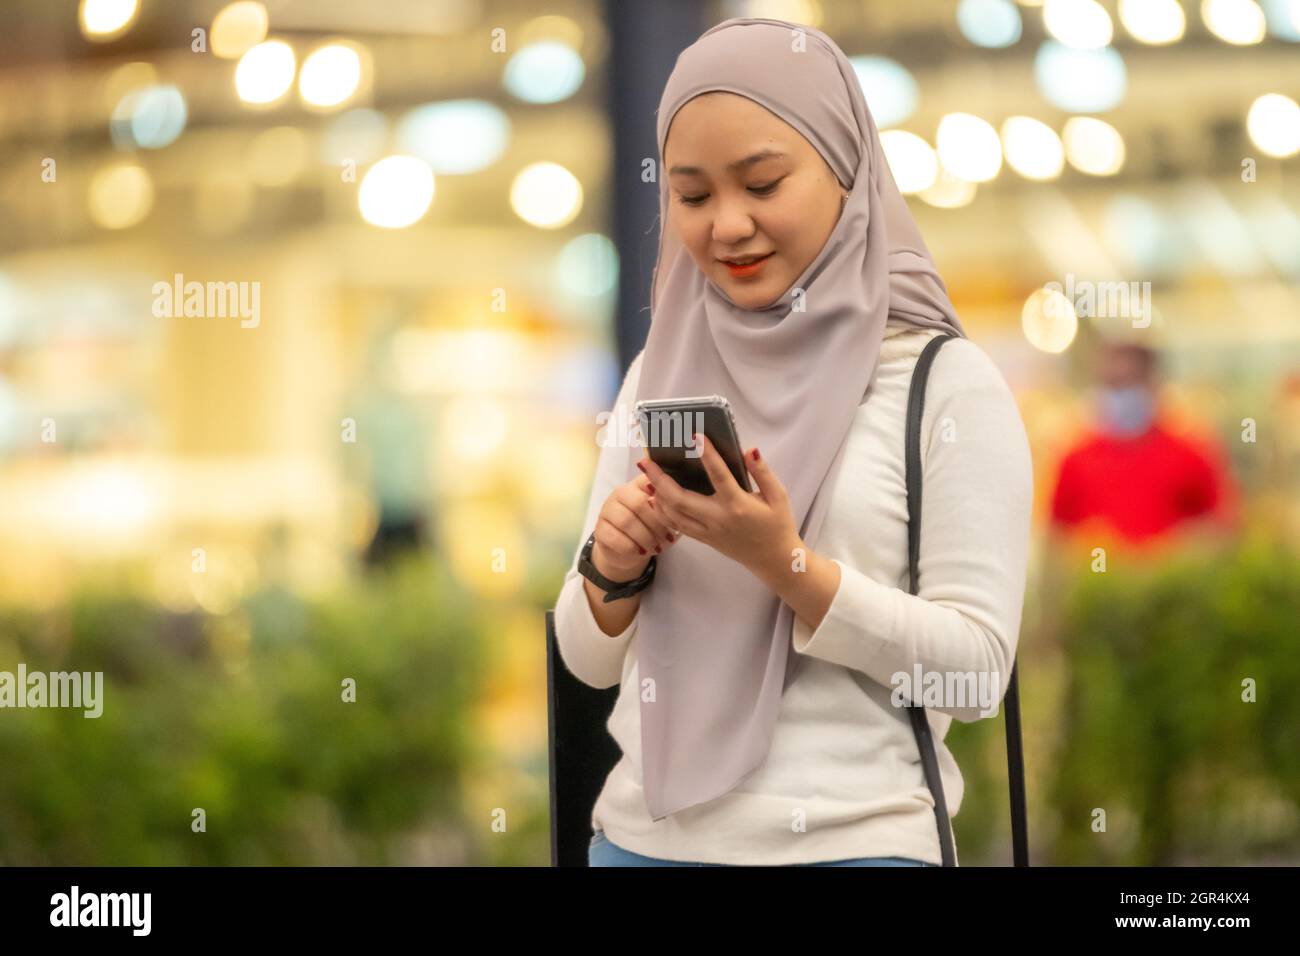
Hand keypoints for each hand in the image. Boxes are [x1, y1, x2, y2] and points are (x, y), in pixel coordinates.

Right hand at [591, 472, 679, 579]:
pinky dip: (631, 547)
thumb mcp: (664, 518)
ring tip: (657, 548)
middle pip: (638, 503)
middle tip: (668, 538)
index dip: (661, 490)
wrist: (628, 551)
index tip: (673, 504)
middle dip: (656, 523)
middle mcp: (621, 493)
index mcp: (638, 485)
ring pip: (626, 521)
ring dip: (645, 537)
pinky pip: (615, 537)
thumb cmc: (650, 529)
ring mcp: (607, 510)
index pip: (648, 478)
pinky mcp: (599, 529)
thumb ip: (669, 509)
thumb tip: (678, 508)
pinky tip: (641, 552)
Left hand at [636, 433, 799, 580]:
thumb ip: (762, 472)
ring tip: (646, 476)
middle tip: (646, 462)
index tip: (695, 436)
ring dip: (657, 495)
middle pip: (681, 500)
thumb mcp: (778, 496)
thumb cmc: (777, 525)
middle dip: (661, 480)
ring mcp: (709, 532)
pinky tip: (655, 499)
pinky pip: (678, 527)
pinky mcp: (704, 539)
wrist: (773, 560)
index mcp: (738, 505)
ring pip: (674, 515)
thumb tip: (749, 450)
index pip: (719, 476)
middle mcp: (719, 519)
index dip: (707, 455)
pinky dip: (664, 512)